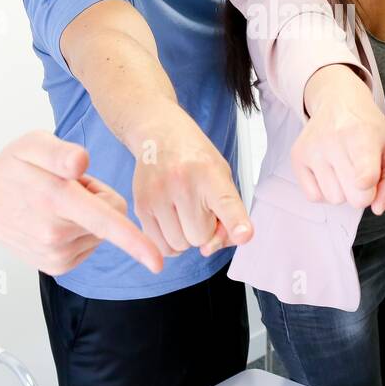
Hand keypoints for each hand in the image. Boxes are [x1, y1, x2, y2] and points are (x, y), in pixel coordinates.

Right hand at [0, 131, 162, 276]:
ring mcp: (55, 256)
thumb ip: (59, 151)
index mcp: (56, 201)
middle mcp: (56, 235)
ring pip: (101, 231)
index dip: (135, 241)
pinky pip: (88, 244)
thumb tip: (81, 162)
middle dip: (96, 196)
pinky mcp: (56, 267)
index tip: (156, 261)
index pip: (106, 222)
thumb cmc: (12, 167)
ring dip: (86, 215)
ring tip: (54, 202)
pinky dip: (78, 230)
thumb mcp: (33, 143)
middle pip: (111, 213)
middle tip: (64, 186)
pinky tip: (53, 218)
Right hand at [130, 115, 252, 257]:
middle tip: (199, 208)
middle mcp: (183, 183)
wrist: (160, 136)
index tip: (243, 235)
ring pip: (180, 245)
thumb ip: (228, 212)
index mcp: (210, 174)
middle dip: (204, 230)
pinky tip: (172, 222)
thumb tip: (210, 248)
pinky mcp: (141, 205)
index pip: (227, 204)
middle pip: (200, 237)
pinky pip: (160, 246)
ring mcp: (158, 195)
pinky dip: (169, 242)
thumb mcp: (222, 175)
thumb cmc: (196, 159)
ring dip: (185, 236)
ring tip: (184, 212)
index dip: (236, 223)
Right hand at [294, 64, 384, 213]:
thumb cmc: (369, 130)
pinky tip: (329, 171)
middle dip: (363, 192)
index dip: (369, 184)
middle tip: (361, 171)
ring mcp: (313, 149)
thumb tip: (377, 208)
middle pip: (353, 198)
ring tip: (344, 167)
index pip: (364, 175)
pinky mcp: (297, 156)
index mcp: (364, 135)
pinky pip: (313, 196)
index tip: (366, 181)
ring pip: (333, 199)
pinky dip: (324, 190)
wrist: (338, 101)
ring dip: (343, 191)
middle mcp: (334, 140)